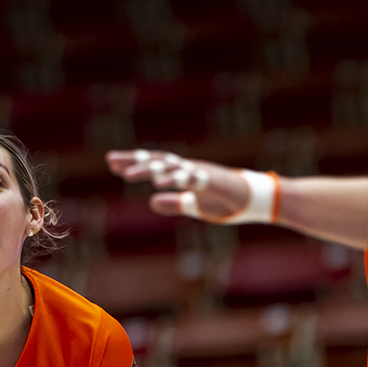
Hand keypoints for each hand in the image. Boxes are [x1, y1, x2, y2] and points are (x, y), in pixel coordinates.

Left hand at [105, 149, 250, 220]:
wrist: (256, 200)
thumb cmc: (225, 201)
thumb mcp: (196, 206)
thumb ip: (175, 203)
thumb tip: (152, 202)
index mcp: (184, 172)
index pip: (155, 163)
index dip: (134, 161)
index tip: (111, 161)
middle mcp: (191, 168)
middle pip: (159, 160)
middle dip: (136, 161)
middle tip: (111, 162)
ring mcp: (203, 172)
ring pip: (174, 167)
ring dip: (151, 170)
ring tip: (129, 175)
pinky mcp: (215, 182)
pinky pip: (195, 179)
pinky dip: (179, 179)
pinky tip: (162, 183)